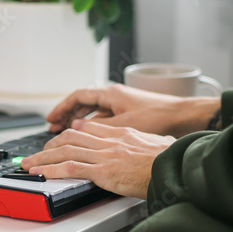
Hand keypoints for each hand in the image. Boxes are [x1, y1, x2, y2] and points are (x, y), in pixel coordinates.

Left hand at [21, 119, 172, 198]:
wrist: (175, 166)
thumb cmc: (171, 159)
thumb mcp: (160, 144)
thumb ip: (151, 144)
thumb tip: (159, 145)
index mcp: (124, 133)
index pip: (91, 128)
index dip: (72, 132)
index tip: (63, 135)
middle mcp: (111, 141)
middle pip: (72, 137)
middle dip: (51, 144)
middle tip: (39, 152)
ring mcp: (105, 155)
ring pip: (65, 150)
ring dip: (43, 158)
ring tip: (29, 164)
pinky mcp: (103, 171)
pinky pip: (70, 168)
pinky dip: (52, 170)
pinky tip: (40, 173)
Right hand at [46, 83, 219, 135]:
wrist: (182, 116)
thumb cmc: (157, 116)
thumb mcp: (123, 125)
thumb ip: (98, 127)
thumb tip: (76, 130)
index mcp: (111, 94)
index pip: (78, 96)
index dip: (62, 108)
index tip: (50, 119)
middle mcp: (116, 96)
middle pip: (84, 103)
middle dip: (68, 115)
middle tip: (54, 129)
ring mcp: (124, 104)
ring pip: (95, 111)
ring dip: (80, 121)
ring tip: (68, 134)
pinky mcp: (131, 113)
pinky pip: (105, 117)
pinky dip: (95, 126)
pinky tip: (91, 137)